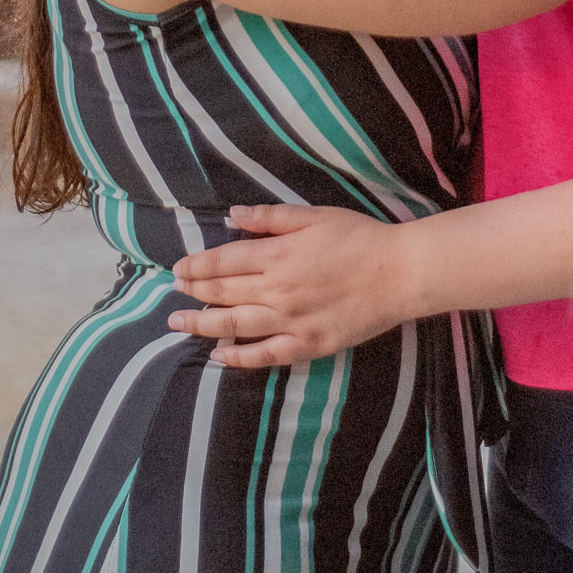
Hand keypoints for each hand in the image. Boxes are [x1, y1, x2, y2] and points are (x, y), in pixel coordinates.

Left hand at [167, 205, 414, 367]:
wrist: (399, 273)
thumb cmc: (359, 237)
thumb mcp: (314, 216)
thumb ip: (271, 217)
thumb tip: (232, 215)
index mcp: (277, 255)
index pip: (224, 261)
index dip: (198, 265)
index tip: (178, 268)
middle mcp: (277, 290)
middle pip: (224, 293)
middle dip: (194, 292)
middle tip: (173, 292)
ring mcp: (290, 321)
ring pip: (235, 325)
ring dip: (203, 324)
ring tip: (177, 323)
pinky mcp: (308, 345)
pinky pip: (265, 355)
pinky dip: (239, 358)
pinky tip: (219, 356)